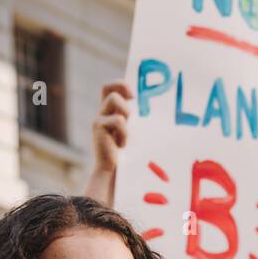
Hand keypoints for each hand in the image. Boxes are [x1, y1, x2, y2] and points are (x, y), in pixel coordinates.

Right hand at [84, 81, 131, 205]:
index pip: (111, 88)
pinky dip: (124, 131)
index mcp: (112, 113)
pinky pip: (117, 119)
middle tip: (133, 98)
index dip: (122, 84)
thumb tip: (160, 110)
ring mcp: (99, 119)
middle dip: (121, 86)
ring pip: (113, 99)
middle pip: (107, 87)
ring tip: (128, 131)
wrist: (114, 174)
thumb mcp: (135, 134)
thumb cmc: (129, 156)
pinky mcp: (97, 126)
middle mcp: (103, 113)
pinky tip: (123, 145)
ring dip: (126, 112)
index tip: (134, 95)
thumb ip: (138, 121)